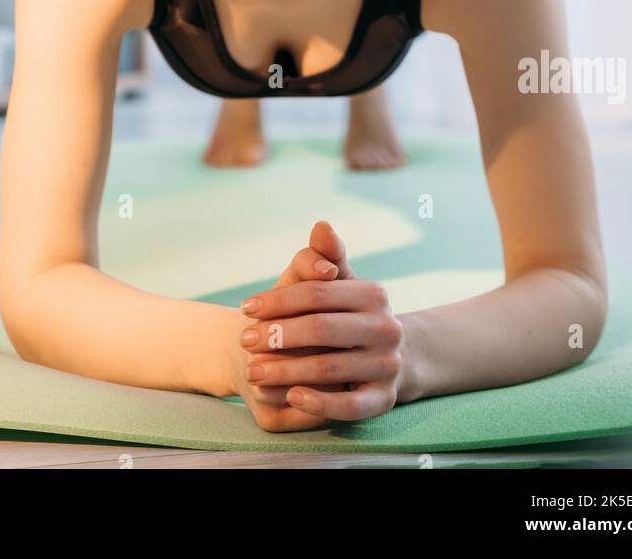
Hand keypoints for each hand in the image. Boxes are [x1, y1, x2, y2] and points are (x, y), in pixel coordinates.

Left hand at [237, 220, 406, 423]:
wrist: (383, 357)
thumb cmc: (345, 313)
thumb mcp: (337, 282)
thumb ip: (325, 256)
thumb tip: (321, 226)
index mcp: (373, 294)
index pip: (318, 292)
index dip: (279, 299)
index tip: (245, 307)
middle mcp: (387, 328)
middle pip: (323, 329)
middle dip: (279, 335)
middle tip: (244, 341)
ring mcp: (388, 365)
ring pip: (330, 369)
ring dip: (286, 371)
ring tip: (252, 371)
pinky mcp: (384, 400)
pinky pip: (349, 406)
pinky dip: (320, 403)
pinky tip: (292, 396)